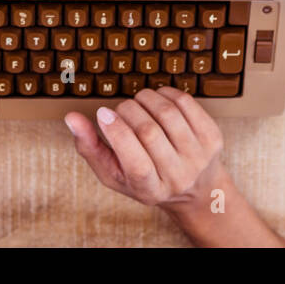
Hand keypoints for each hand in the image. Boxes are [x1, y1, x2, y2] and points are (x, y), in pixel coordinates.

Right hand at [64, 87, 223, 208]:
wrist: (195, 189)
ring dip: (145, 99)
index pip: (135, 163)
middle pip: (149, 132)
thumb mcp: (113, 173)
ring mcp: (200, 157)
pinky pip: (186, 103)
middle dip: (127, 111)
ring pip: (167, 113)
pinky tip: (157, 99)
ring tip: (137, 103)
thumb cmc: (145, 178)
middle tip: (120, 110)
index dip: (117, 133)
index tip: (102, 113)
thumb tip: (71, 118)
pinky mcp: (213, 136)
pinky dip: (166, 93)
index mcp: (151, 190)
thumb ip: (89, 147)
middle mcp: (179, 177)